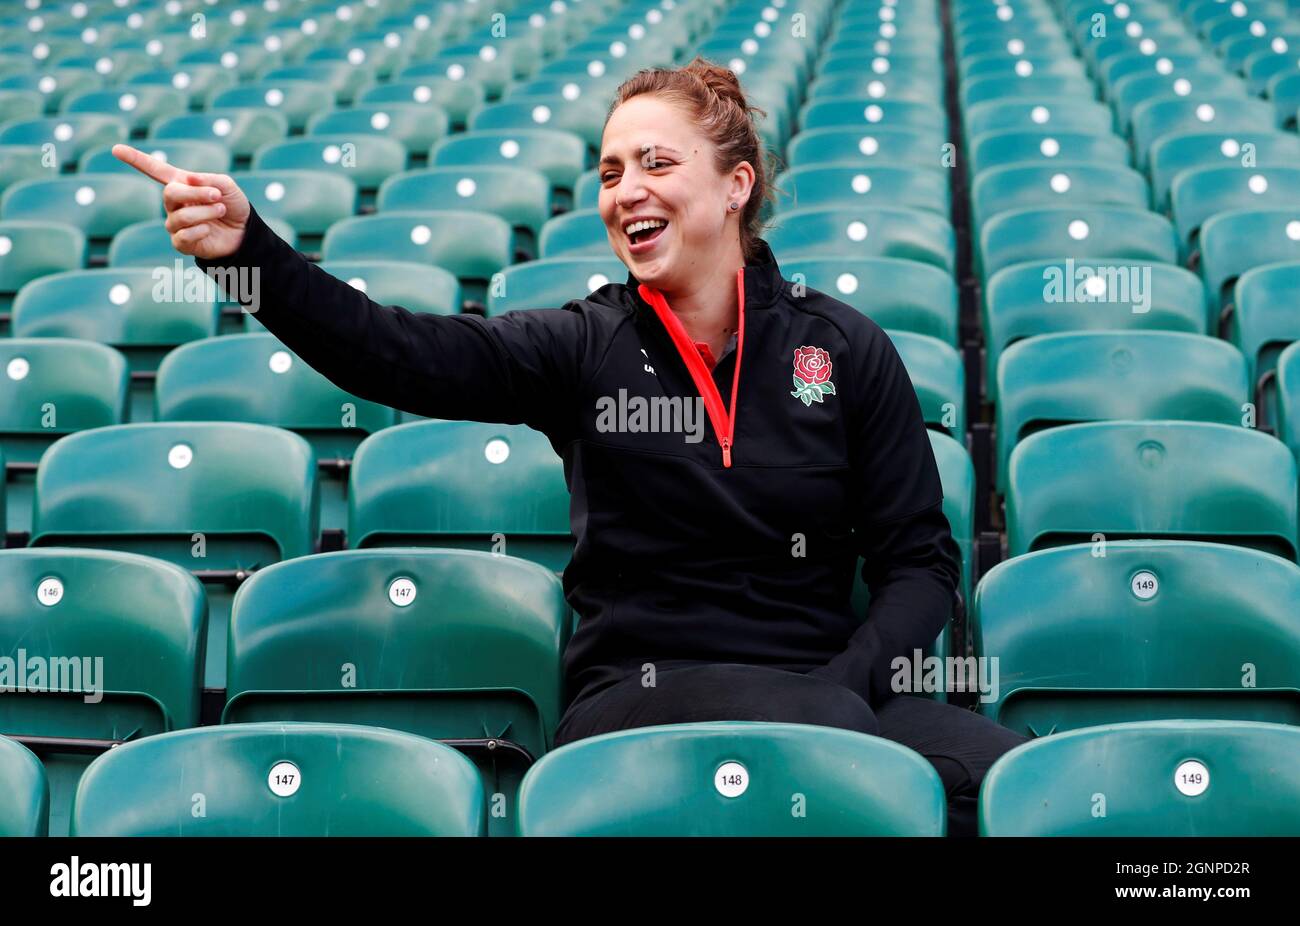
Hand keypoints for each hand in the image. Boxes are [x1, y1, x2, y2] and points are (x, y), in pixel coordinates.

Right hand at [112, 143, 250, 259]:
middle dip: (196, 194)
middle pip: (171, 193)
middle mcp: (173, 203)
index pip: (154, 170)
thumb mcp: (227, 186)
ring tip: (221, 210)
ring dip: (206, 212)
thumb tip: (188, 179)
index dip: (135, 159)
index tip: (115, 148)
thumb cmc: (232, 205)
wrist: (244, 233)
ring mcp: (175, 223)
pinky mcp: (180, 242)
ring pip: (181, 216)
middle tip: (217, 196)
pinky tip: (209, 229)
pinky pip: (183, 236)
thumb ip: (209, 179)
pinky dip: (200, 230)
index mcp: (181, 184)